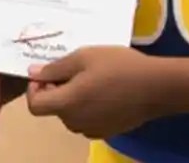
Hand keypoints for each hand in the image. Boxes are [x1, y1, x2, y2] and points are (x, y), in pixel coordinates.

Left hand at [25, 46, 159, 138]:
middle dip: (57, 89)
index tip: (50, 73)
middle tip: (76, 69)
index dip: (36, 88)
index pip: (35, 105)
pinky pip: (86, 119)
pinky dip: (87, 107)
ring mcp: (91, 130)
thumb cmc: (118, 66)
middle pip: (53, 108)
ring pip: (70, 114)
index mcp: (67, 104)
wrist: (156, 87)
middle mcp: (75, 122)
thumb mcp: (84, 57)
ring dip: (72, 98)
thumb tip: (32, 73)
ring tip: (93, 78)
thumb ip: (55, 68)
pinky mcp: (106, 132)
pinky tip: (105, 91)